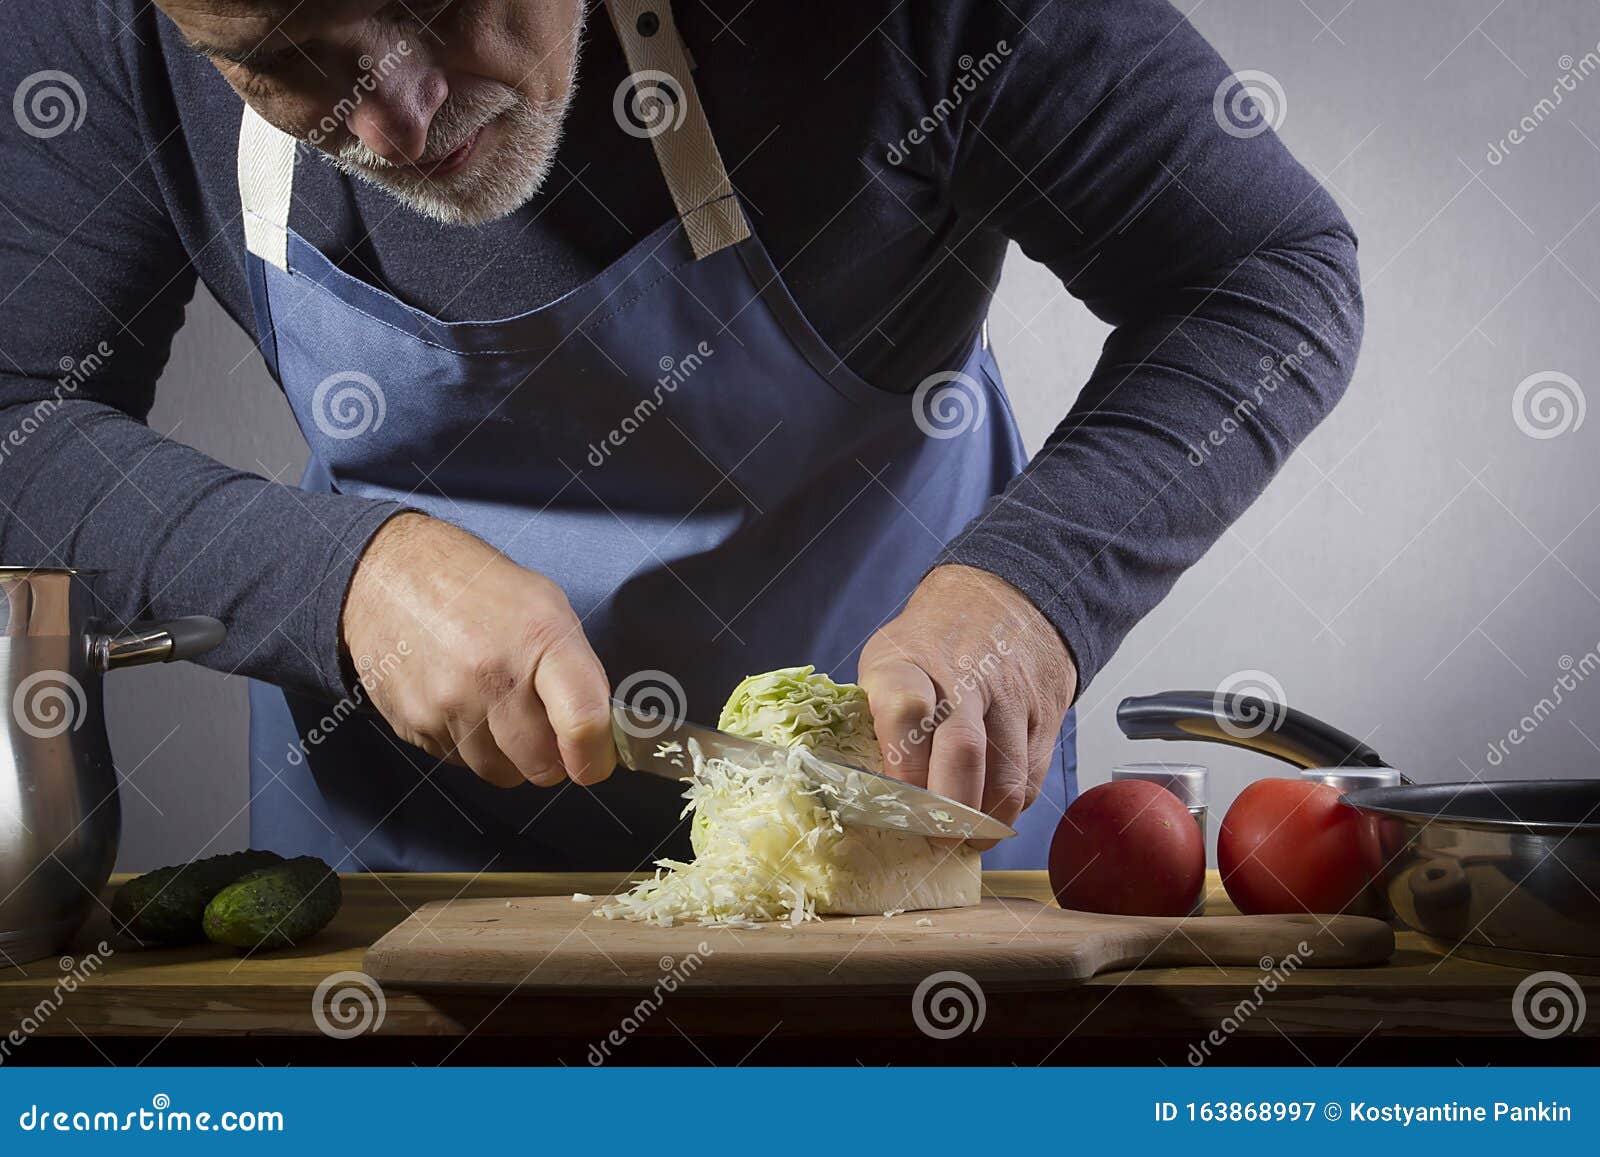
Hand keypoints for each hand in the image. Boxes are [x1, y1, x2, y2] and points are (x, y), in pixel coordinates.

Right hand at [340, 513, 615, 788]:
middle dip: (550, 758)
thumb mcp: (546, 606)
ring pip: (498, 772)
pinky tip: (460, 703)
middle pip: (540, 763)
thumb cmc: (476, 588)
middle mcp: (491, 676)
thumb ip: (576, 671)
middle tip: (543, 729)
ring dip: (506, 755)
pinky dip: (466, 745)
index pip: (581, 721)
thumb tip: (598, 735)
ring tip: (495, 706)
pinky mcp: (413, 723)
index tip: (593, 764)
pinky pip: (457, 762)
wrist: (389, 575)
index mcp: (539, 638)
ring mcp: (446, 704)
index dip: (594, 757)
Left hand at [858, 565, 1075, 845]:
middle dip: (948, 814)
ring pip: (1006, 779)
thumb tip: (869, 792)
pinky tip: (990, 811)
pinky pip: (1031, 780)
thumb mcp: (889, 658)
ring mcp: (1011, 698)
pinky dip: (1010, 808)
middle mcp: (964, 679)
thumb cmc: (933, 642)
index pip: (903, 710)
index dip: (902, 767)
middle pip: (963, 752)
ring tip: (963, 840)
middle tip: (935, 843)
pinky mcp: (1045, 716)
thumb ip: (878, 716)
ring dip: (984, 823)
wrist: (1007, 598)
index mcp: (909, 663)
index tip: (895, 805)